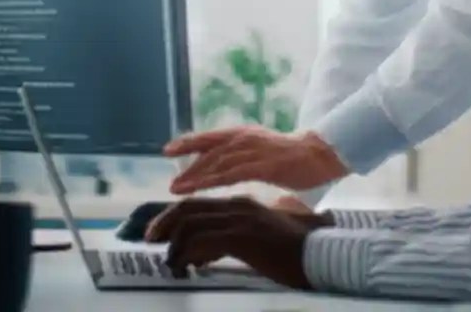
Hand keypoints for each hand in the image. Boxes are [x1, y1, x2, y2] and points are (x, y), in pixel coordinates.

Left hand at [142, 196, 331, 287]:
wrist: (319, 253)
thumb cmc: (295, 250)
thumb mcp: (260, 237)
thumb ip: (234, 238)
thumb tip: (207, 251)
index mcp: (242, 204)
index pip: (198, 204)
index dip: (173, 217)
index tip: (159, 234)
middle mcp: (238, 206)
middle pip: (188, 208)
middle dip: (164, 224)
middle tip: (151, 242)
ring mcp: (239, 219)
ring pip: (191, 224)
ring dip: (175, 245)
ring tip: (172, 263)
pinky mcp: (241, 236)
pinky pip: (202, 241)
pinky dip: (187, 254)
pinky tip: (186, 267)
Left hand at [162, 126, 348, 194]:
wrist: (321, 155)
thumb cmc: (295, 157)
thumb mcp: (264, 151)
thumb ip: (245, 158)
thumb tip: (228, 167)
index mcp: (245, 134)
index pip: (210, 137)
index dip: (188, 142)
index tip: (168, 150)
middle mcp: (245, 138)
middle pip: (208, 151)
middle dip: (187, 167)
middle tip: (170, 183)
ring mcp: (253, 151)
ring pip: (216, 163)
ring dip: (195, 176)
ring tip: (177, 189)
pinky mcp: (262, 165)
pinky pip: (231, 174)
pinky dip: (212, 180)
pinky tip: (200, 188)